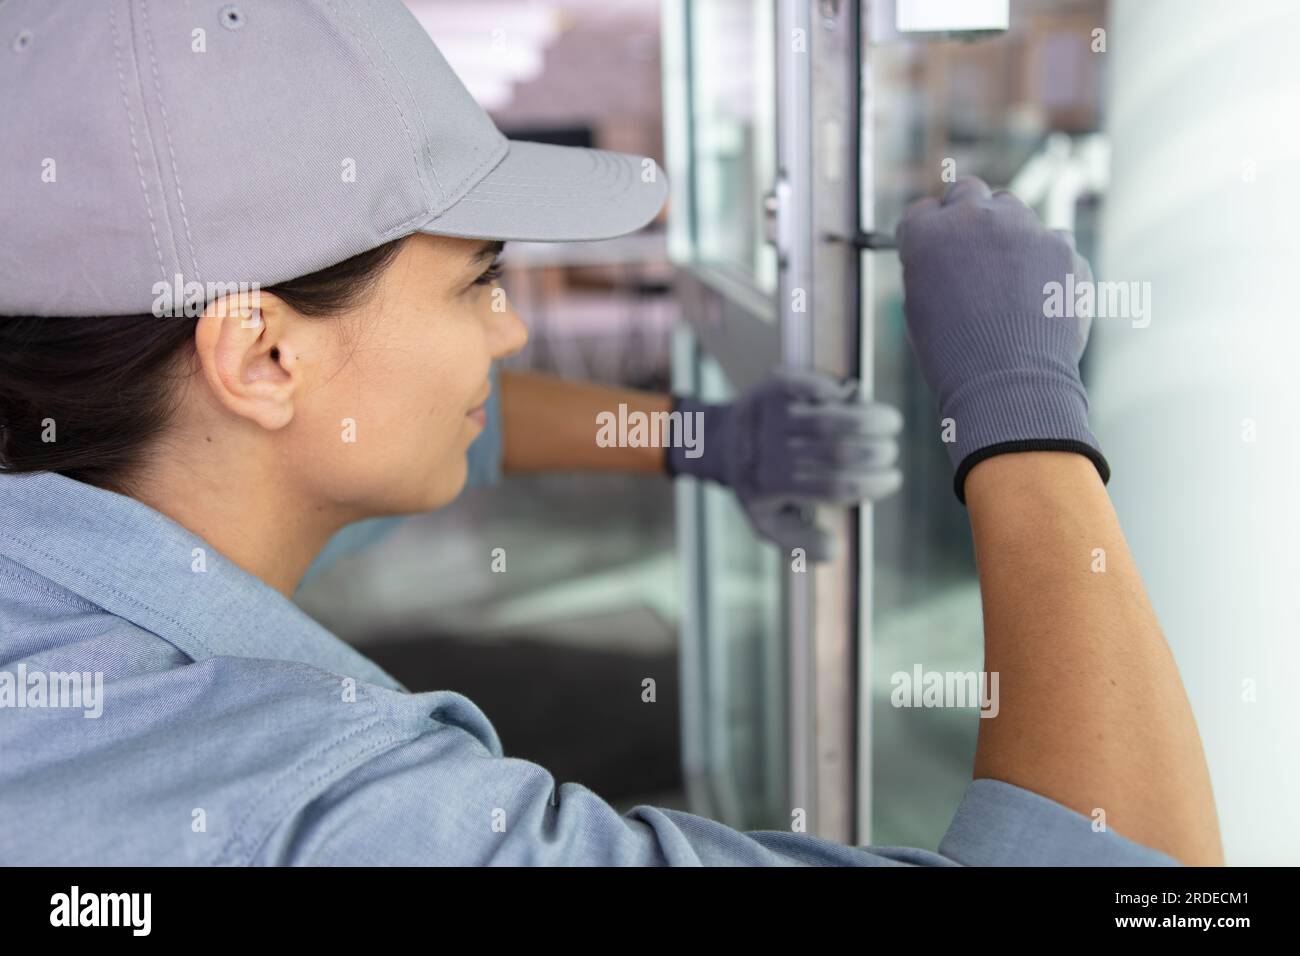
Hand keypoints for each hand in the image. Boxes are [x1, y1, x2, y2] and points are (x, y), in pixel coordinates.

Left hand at [667, 367, 901, 560]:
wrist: (720, 441)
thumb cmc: (757, 486)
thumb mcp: (770, 524)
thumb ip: (802, 544)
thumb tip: (835, 549)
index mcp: (773, 486)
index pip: (836, 487)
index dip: (873, 484)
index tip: (893, 479)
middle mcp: (770, 450)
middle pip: (839, 452)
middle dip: (878, 453)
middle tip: (891, 453)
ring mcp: (771, 416)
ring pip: (832, 418)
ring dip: (871, 419)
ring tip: (892, 423)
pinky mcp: (774, 385)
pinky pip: (813, 385)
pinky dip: (839, 391)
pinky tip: (857, 399)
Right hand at [895, 176, 1108, 502]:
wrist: (1009, 383)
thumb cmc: (954, 356)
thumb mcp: (921, 308)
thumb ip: (931, 268)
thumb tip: (947, 255)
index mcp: (927, 234)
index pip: (923, 212)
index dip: (929, 233)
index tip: (936, 252)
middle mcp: (973, 217)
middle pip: (969, 192)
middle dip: (969, 215)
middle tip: (972, 251)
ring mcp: (1022, 227)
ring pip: (1014, 212)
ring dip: (1009, 234)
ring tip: (1009, 281)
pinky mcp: (1062, 245)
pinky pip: (1052, 242)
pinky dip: (1046, 263)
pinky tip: (1039, 298)